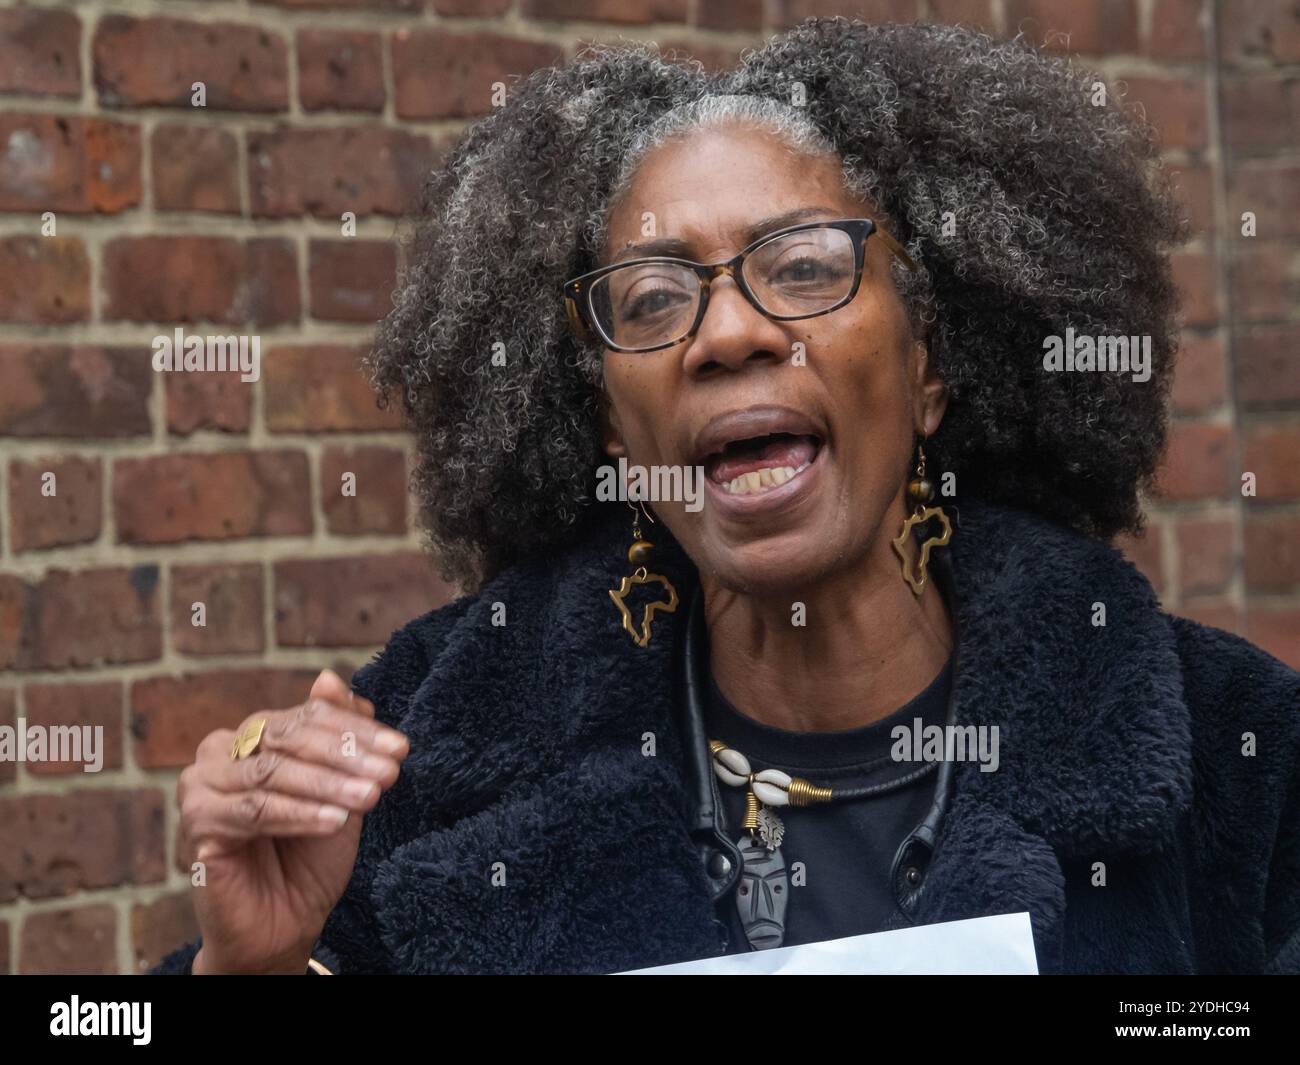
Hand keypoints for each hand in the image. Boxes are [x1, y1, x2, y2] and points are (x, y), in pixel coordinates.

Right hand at [178, 669, 407, 973]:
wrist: (286, 919)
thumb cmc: (311, 851)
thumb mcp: (338, 787)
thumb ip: (336, 734)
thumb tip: (330, 678)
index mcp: (253, 734)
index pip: (306, 717)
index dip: (356, 730)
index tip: (402, 748)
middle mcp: (220, 753)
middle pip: (287, 738)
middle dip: (346, 754)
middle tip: (389, 772)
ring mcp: (202, 787)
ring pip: (272, 774)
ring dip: (328, 784)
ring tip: (370, 797)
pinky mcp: (198, 825)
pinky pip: (255, 812)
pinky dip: (300, 814)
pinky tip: (336, 821)